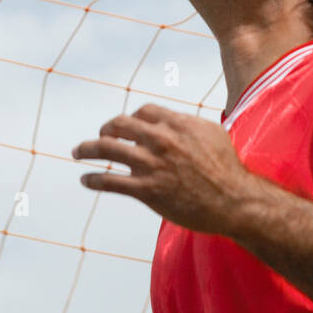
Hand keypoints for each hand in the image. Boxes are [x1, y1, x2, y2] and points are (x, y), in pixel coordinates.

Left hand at [72, 103, 254, 233]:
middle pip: (119, 124)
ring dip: (87, 149)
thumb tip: (175, 119)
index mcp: (176, 123)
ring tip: (78, 153)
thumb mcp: (211, 133)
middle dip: (106, 129)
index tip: (127, 127)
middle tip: (101, 136)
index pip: (142, 111)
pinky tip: (86, 180)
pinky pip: (109, 181)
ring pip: (106, 149)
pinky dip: (93, 179)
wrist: (234, 200)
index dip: (132, 118)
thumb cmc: (227, 167)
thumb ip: (188, 123)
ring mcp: (151, 164)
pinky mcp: (146, 190)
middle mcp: (160, 139)